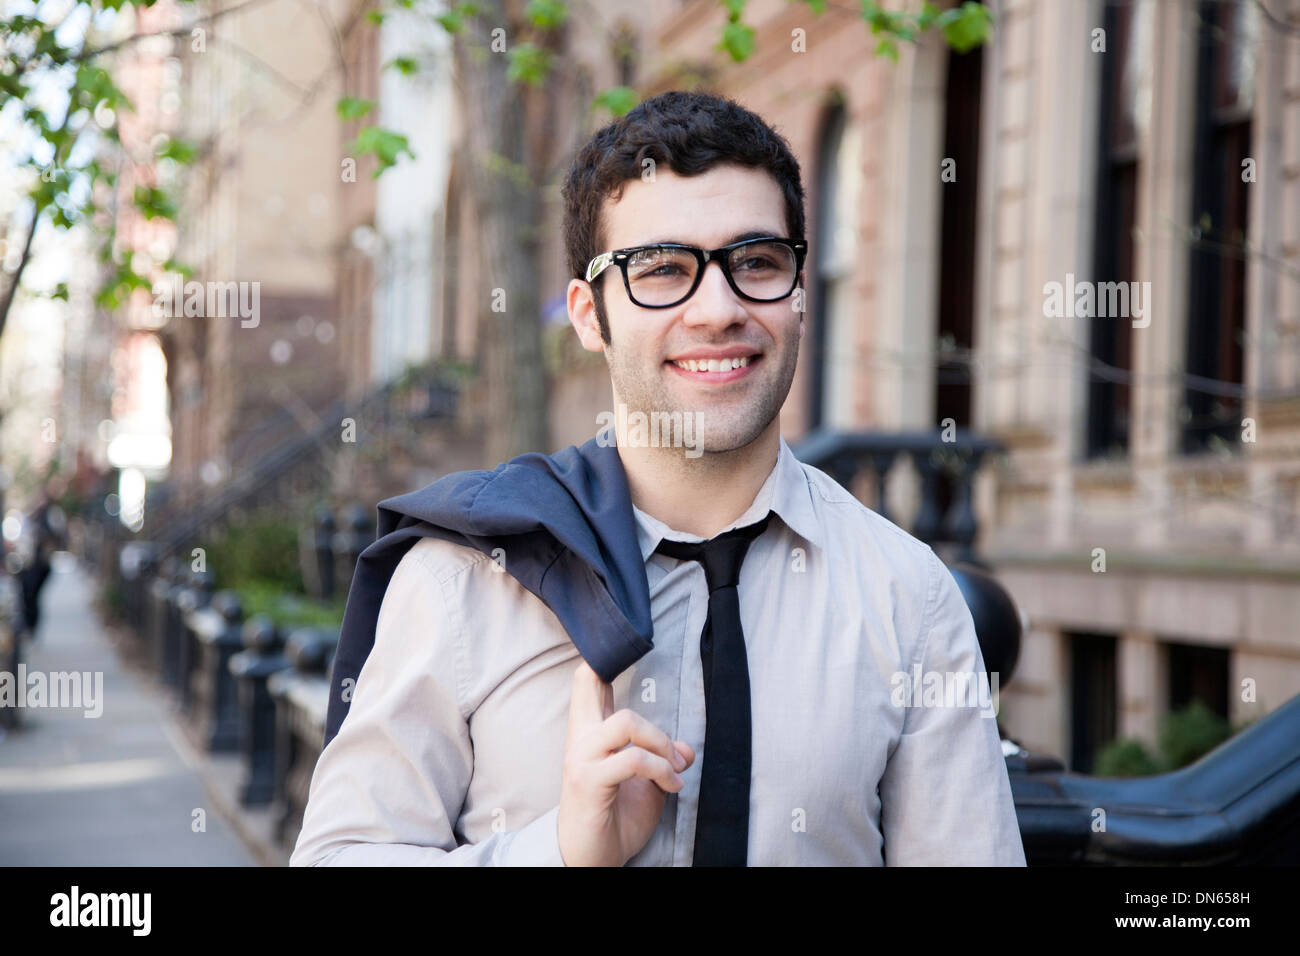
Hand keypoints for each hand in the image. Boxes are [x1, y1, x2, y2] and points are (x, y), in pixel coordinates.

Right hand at [557, 660, 694, 866]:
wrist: (591, 860)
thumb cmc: (614, 820)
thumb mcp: (649, 785)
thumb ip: (663, 760)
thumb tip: (686, 748)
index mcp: (590, 733)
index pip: (587, 682)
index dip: (601, 658)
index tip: (621, 647)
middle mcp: (580, 739)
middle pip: (595, 684)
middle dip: (649, 713)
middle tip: (676, 753)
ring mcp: (581, 758)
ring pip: (625, 722)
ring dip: (661, 744)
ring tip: (674, 770)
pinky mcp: (588, 781)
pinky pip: (632, 760)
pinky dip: (660, 769)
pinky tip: (671, 785)